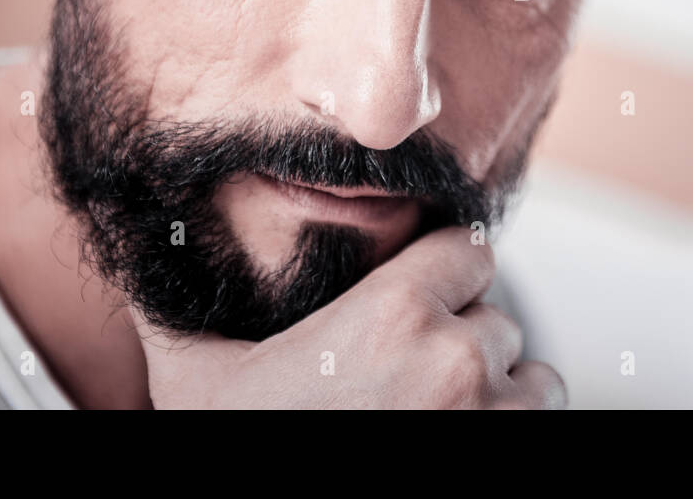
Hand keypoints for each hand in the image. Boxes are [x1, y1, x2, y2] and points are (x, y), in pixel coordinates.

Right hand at [132, 225, 566, 408]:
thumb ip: (179, 301)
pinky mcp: (510, 461)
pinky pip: (542, 423)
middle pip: (497, 314)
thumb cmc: (239, 450)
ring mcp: (495, 423)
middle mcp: (458, 362)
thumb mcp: (197, 378)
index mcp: (394, 316)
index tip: (418, 294)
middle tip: (410, 372)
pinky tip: (452, 433)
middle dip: (463, 334)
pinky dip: (510, 426)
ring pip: (532, 377)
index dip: (444, 267)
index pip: (470, 248)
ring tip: (437, 412)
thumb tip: (150, 231)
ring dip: (499, 388)